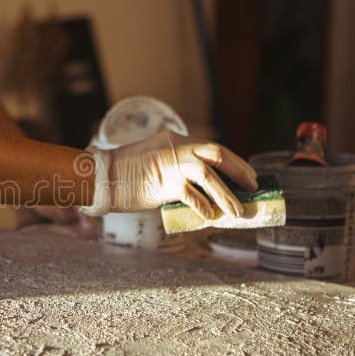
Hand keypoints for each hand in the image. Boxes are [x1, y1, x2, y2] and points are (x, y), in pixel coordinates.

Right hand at [83, 131, 257, 217]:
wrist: (101, 177)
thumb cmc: (126, 175)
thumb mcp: (157, 163)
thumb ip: (178, 170)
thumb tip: (203, 189)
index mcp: (176, 140)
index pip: (213, 148)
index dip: (235, 162)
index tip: (248, 175)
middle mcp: (176, 147)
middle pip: (217, 154)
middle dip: (240, 172)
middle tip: (253, 187)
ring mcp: (170, 163)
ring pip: (209, 175)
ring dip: (227, 194)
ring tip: (238, 211)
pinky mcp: (163, 182)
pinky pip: (191, 194)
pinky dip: (204, 206)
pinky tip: (210, 216)